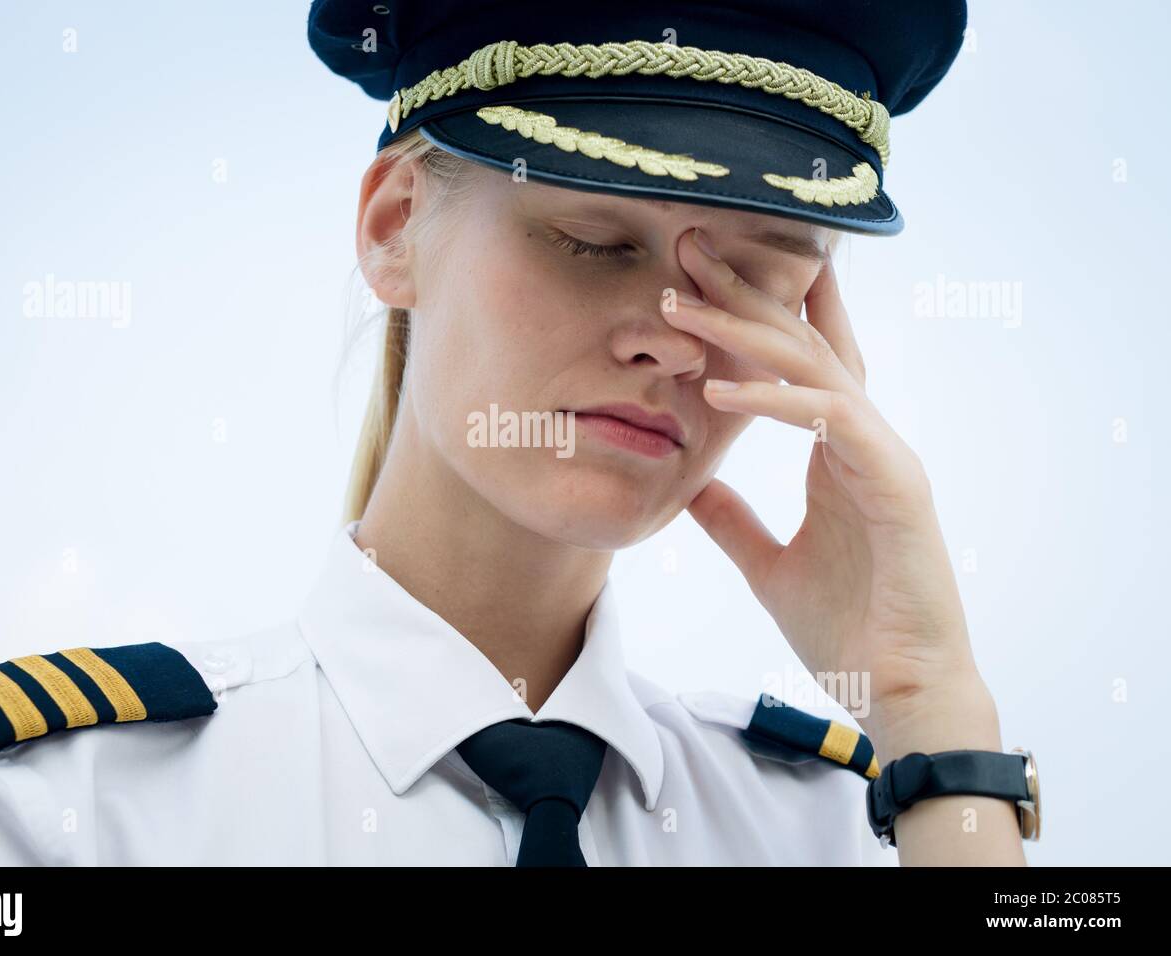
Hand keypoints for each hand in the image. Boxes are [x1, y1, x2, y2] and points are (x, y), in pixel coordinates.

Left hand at [662, 228, 987, 733]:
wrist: (902, 689)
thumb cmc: (848, 628)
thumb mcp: (766, 564)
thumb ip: (732, 519)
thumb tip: (691, 485)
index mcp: (837, 448)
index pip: (795, 363)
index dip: (751, 313)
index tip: (696, 274)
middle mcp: (862, 436)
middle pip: (802, 344)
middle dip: (745, 290)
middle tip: (688, 243)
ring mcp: (882, 453)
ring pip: (814, 367)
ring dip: (744, 329)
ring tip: (679, 303)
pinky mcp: (896, 481)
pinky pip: (830, 420)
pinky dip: (773, 401)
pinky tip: (717, 389)